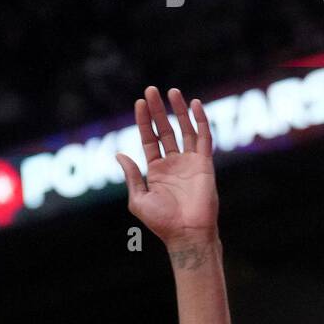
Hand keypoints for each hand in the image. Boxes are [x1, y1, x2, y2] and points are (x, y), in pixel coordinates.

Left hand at [116, 87, 217, 246]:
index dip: (144, 121)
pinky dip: (200, 121)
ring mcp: (189, 161)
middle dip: (158, 110)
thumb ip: (131, 176)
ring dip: (178, 110)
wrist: (186, 233)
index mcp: (155, 171)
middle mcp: (172, 163)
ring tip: (172, 91)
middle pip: (165, 130)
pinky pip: (203, 137)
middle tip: (151, 90)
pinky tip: (195, 105)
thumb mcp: (138, 199)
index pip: (149, 139)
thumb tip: (119, 154)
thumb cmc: (161, 222)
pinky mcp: (204, 163)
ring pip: (184, 129)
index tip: (139, 103)